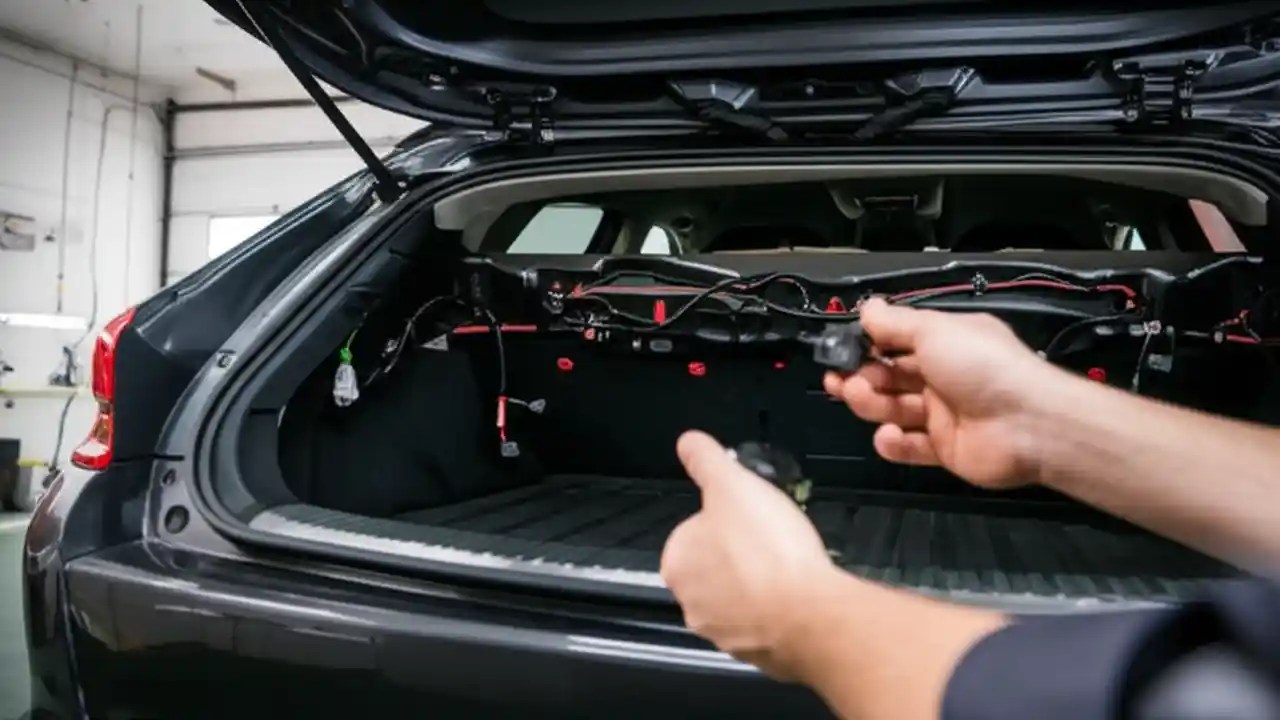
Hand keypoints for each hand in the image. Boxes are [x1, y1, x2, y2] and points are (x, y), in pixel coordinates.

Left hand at [660, 430, 836, 680]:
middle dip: (741, 555)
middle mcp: (691, 606)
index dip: (724, 520)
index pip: (693, 533)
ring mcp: (723, 636)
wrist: (808, 614)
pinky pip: (766, 626)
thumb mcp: (732, 483)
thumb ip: (705, 460)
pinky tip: (799, 595)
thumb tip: (686, 441)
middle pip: (715, 568)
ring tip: (790, 567)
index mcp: (676, 564)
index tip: (750, 516)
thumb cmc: (765, 546)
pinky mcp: (757, 656)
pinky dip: (779, 612)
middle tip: (773, 540)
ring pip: (740, 599)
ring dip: (760, 585)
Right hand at [824, 298, 1056, 488]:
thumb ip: (895, 323)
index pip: (897, 341)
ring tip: (859, 398)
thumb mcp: (934, 331)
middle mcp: (943, 376)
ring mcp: (943, 414)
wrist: (1028, 424)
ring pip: (895, 409)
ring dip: (871, 404)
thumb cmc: (980, 366)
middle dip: (860, 376)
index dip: (868, 345)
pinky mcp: (944, 449)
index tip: (839, 349)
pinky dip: (894, 443)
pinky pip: (910, 446)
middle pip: (890, 377)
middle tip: (838, 379)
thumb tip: (866, 307)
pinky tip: (888, 435)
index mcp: (945, 342)